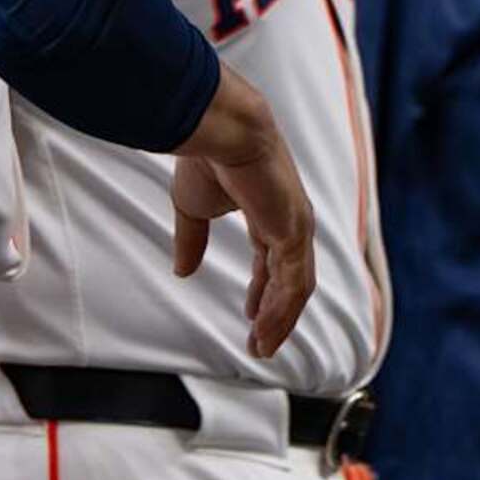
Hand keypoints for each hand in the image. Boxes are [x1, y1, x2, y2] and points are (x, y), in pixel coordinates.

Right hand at [168, 68, 316, 358]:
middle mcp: (290, 220)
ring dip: (281, 320)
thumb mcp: (194, 210)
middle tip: (261, 344)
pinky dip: (283, 310)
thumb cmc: (208, 158)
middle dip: (276, 313)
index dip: (263, 290)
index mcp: (269, 212)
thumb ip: (192, 241)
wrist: (222, 131)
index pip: (272, 260)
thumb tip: (183, 272)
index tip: (252, 315)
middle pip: (290, 278)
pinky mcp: (295, 231)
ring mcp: (296, 226)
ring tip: (262, 348)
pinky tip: (266, 330)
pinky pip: (293, 282)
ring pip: (296, 286)